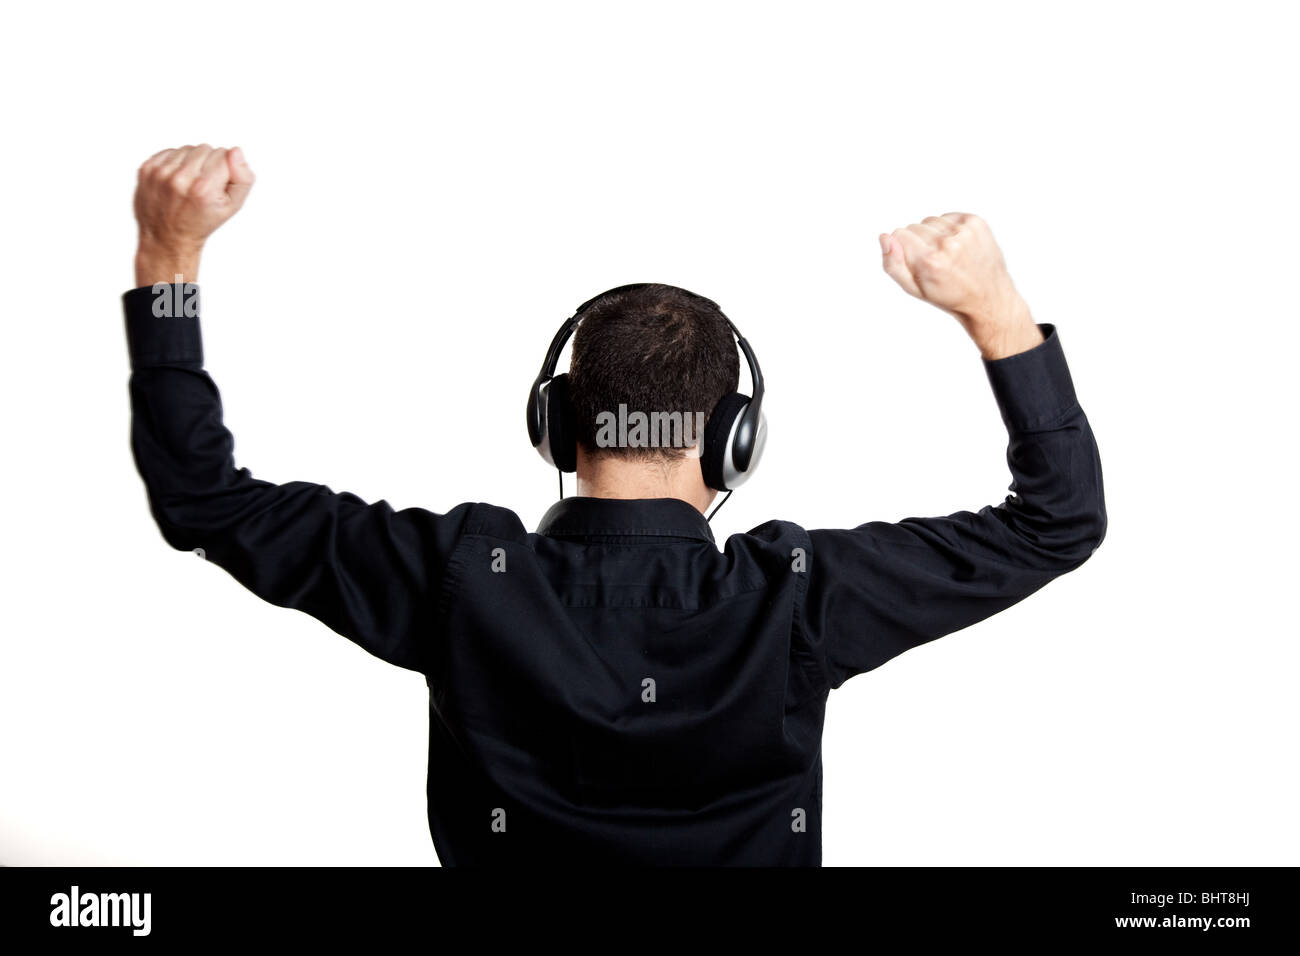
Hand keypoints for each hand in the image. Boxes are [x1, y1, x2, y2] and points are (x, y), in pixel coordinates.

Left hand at [133, 144, 254, 285]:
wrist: (167, 237)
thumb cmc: (202, 220)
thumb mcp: (233, 206)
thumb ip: (243, 178)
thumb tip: (236, 151)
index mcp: (203, 189)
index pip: (224, 155)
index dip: (226, 169)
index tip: (218, 186)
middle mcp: (180, 179)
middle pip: (206, 149)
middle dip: (209, 164)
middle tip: (204, 186)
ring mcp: (160, 173)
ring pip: (188, 148)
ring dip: (192, 162)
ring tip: (190, 183)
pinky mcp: (147, 169)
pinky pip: (171, 151)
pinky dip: (176, 163)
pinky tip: (177, 180)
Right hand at [879, 213, 1042, 358]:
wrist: (988, 296)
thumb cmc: (948, 295)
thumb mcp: (914, 289)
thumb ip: (893, 264)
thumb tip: (885, 237)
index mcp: (929, 262)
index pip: (898, 234)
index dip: (904, 249)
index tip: (917, 263)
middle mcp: (947, 244)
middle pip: (914, 226)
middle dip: (919, 242)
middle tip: (935, 262)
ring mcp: (964, 231)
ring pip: (930, 220)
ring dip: (934, 234)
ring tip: (947, 254)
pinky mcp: (975, 222)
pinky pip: (947, 216)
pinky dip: (949, 228)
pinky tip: (957, 245)